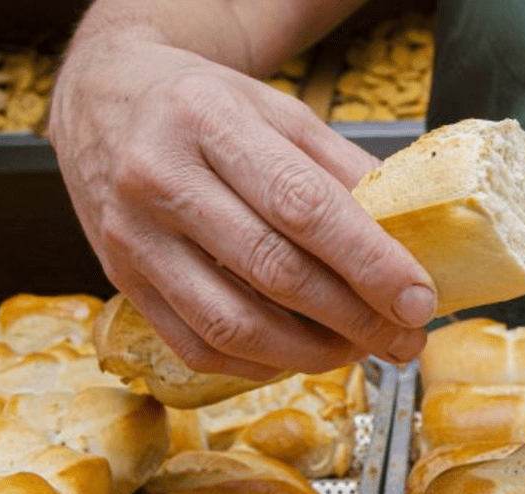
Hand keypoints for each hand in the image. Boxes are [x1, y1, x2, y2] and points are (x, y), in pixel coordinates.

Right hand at [49, 36, 435, 379]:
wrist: (105, 99)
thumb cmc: (206, 107)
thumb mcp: (280, 112)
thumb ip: (343, 170)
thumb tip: (409, 240)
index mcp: (209, 121)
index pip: (303, 206)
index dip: (370, 262)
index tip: (418, 299)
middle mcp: (160, 178)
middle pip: (274, 271)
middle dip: (355, 318)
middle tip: (406, 336)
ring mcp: (132, 236)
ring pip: (233, 323)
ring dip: (311, 352)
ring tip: (360, 348)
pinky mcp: (120, 280)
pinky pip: (196, 345)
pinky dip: (259, 363)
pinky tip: (300, 353)